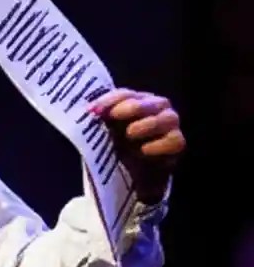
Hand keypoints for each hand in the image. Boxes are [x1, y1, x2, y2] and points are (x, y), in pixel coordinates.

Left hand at [88, 88, 184, 203]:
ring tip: (130, 135)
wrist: (135, 172)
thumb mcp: (106, 131)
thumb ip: (99, 120)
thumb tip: (88, 112)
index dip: (108, 100)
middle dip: (130, 108)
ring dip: (145, 126)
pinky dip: (157, 145)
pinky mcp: (178, 143)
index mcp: (136, 100)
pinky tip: (143, 151)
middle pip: (147, 102)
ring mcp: (171, 124)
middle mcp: (157, 107)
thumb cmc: (119, 145)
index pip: (124, 94)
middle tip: (114, 116)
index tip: (93, 110)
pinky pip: (173, 140)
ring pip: (166, 118)